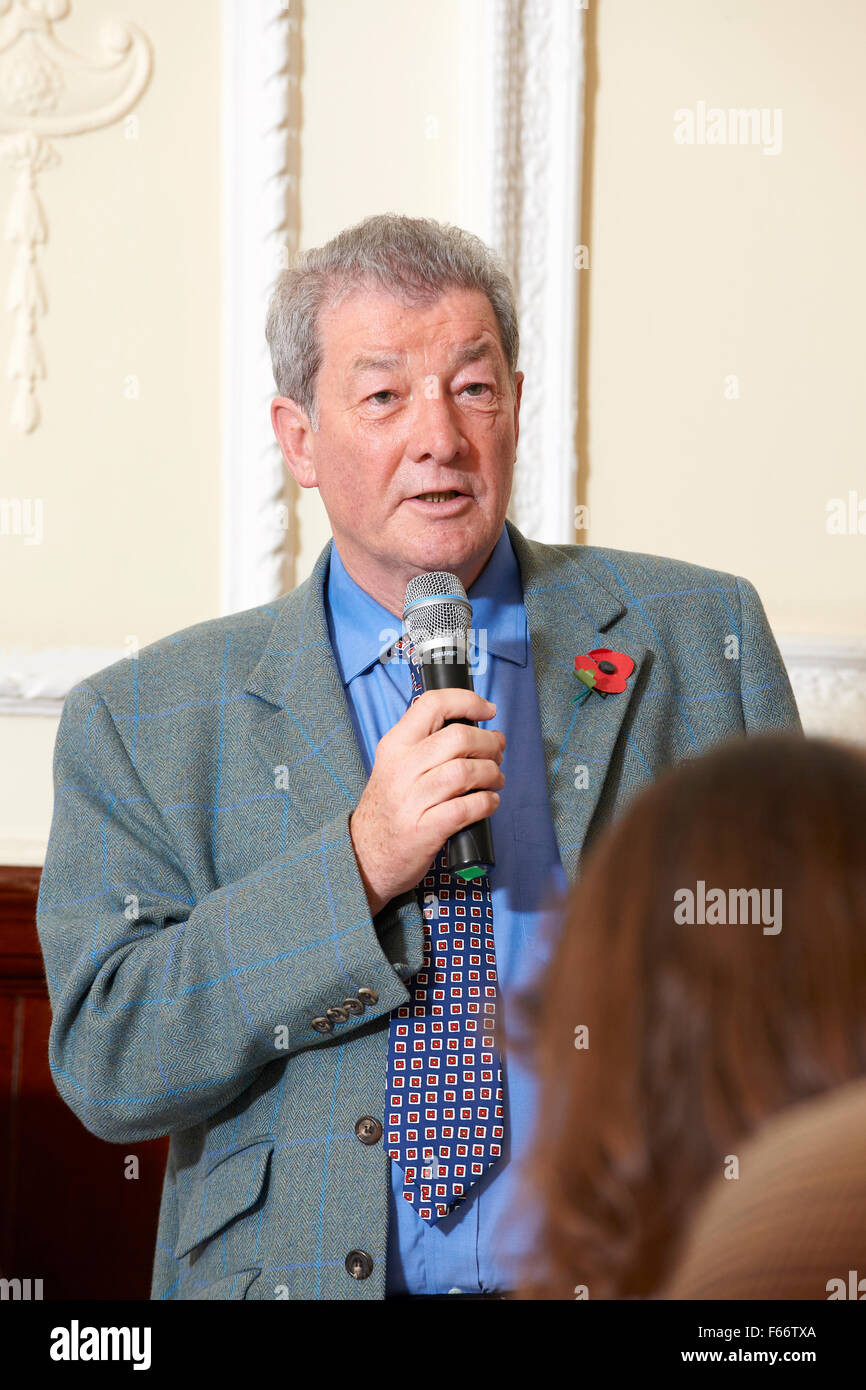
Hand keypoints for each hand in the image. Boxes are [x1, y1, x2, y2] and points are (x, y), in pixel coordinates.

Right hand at [349, 688, 505, 915]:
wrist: (363, 856)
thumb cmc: (389, 808)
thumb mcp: (395, 766)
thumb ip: (425, 745)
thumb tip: (475, 728)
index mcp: (395, 745)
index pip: (433, 704)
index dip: (467, 701)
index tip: (488, 710)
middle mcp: (401, 769)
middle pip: (459, 737)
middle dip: (490, 743)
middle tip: (497, 752)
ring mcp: (412, 800)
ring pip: (466, 771)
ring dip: (492, 773)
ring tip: (495, 780)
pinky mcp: (425, 830)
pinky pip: (467, 808)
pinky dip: (487, 802)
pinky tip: (489, 802)